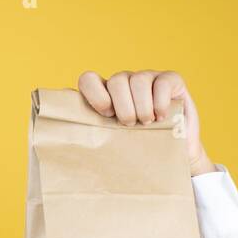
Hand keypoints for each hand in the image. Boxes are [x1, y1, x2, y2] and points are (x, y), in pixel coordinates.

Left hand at [77, 70, 214, 175]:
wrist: (171, 158)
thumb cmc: (137, 151)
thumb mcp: (111, 143)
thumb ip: (92, 133)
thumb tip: (66, 138)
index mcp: (106, 96)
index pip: (89, 80)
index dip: (95, 94)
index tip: (106, 115)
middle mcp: (125, 83)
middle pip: (117, 80)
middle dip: (123, 107)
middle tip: (130, 125)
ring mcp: (148, 79)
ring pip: (138, 80)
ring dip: (142, 107)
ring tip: (146, 124)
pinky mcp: (171, 80)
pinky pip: (162, 82)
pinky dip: (160, 102)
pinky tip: (162, 117)